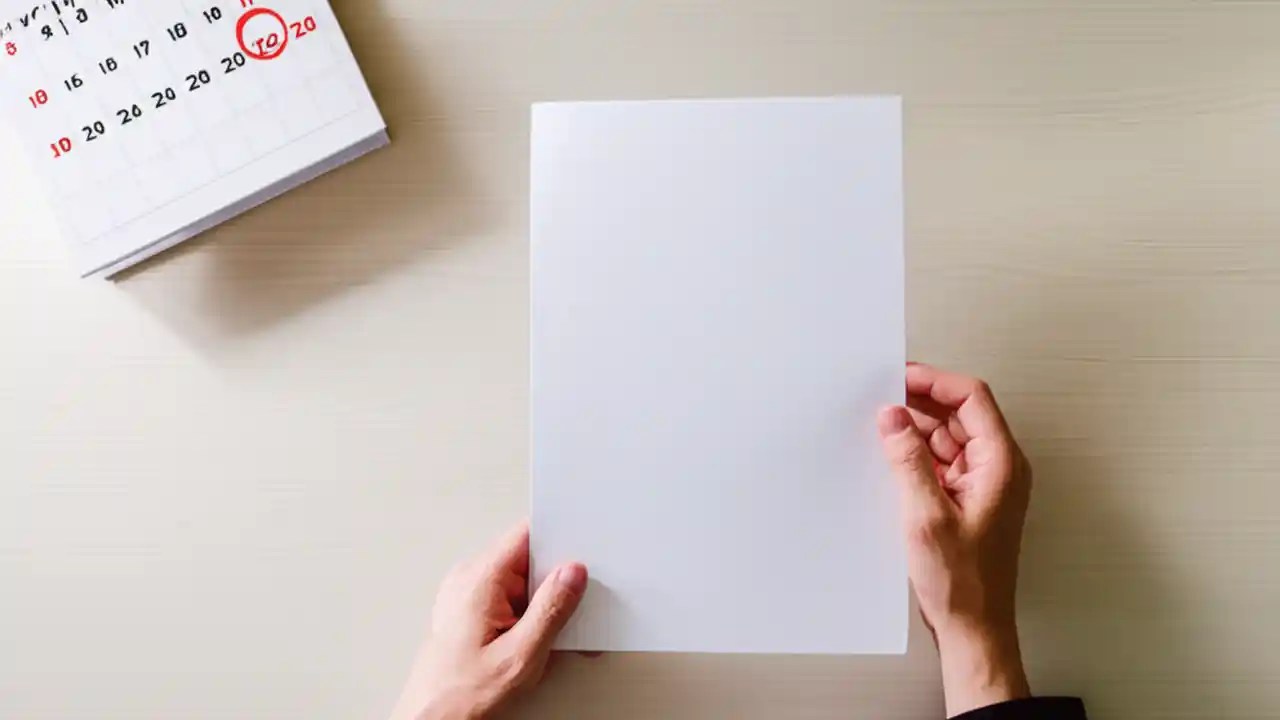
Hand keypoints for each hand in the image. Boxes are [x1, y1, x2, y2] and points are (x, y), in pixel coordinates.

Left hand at [389, 522, 587, 719]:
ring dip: (543, 607)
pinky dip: (528, 618)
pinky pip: (509, 600)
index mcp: (480, 579)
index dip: (560, 540)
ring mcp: (467, 594)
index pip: (527, 534)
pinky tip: (535, 644)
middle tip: (574, 614)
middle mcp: (469, 579)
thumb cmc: (461, 695)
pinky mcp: (469, 611)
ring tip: (551, 640)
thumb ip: (551, 609)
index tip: (584, 558)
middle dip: (557, 586)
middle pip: (528, 560)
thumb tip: (572, 573)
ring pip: (522, 583)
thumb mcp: (520, 655)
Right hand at [877, 364, 1032, 717]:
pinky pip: (940, 462)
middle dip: (920, 403)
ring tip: (878, 427)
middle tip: (879, 398)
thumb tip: (893, 417)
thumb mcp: (925, 515)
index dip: (934, 382)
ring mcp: (982, 484)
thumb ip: (908, 460)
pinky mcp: (966, 499)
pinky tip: (888, 458)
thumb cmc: (963, 582)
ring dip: (915, 429)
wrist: (973, 627)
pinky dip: (915, 455)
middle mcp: (997, 468)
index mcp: (1000, 464)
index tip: (899, 377)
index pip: (972, 398)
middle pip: (959, 414)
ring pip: (947, 437)